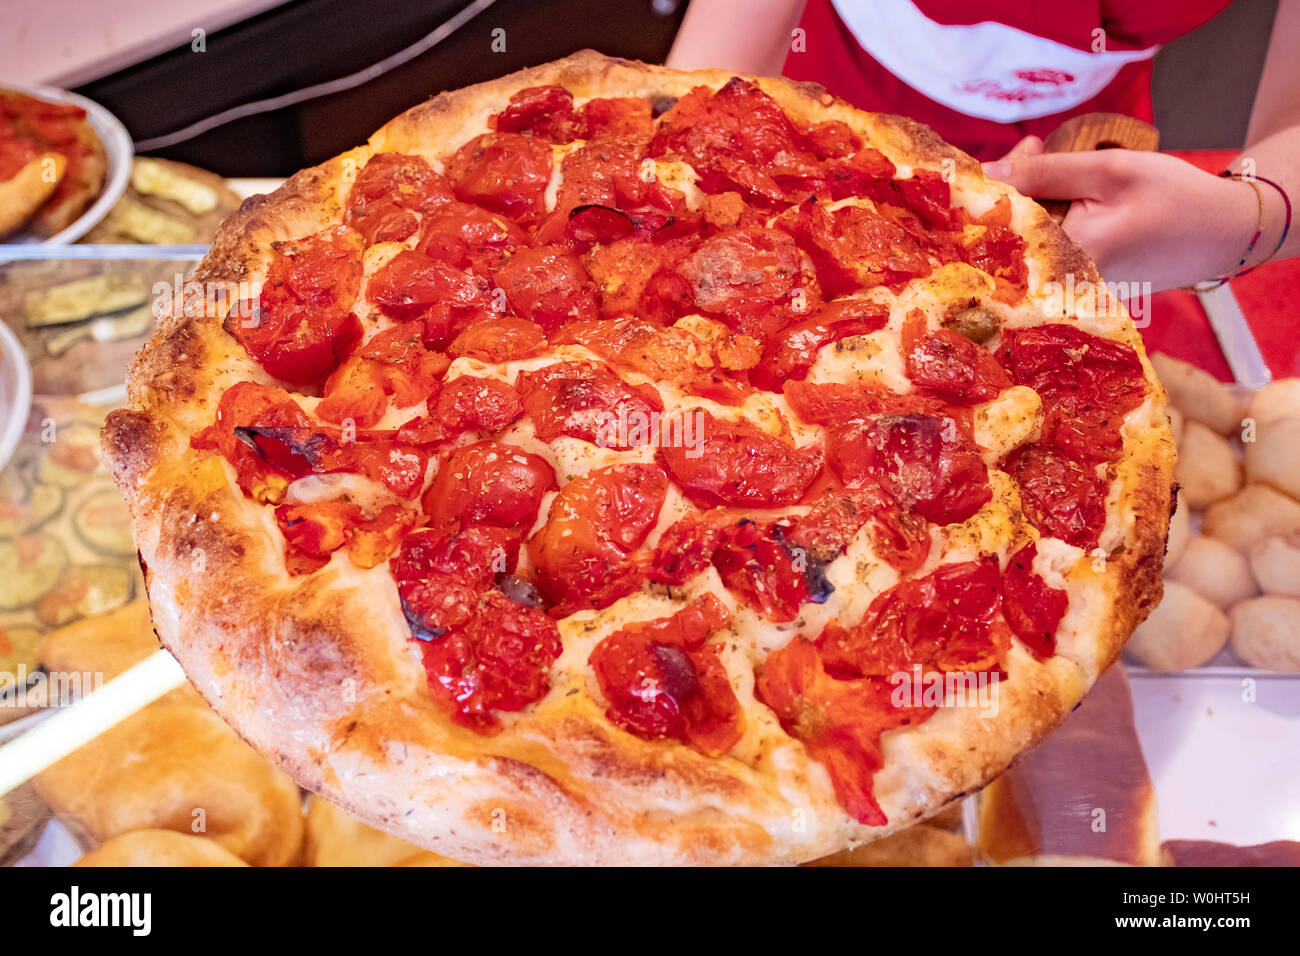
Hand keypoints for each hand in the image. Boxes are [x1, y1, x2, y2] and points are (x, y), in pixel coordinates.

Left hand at [982, 136, 1262, 291]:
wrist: (1225, 233)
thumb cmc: (1175, 198)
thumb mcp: (1109, 171)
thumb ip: (1045, 173)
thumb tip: (988, 174)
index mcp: (1065, 257)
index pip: (1002, 225)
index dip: (995, 186)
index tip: (1017, 151)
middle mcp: (1061, 283)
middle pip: (1010, 234)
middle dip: (1014, 187)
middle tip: (1035, 148)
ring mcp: (1070, 288)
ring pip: (1028, 239)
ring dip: (1031, 199)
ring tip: (1050, 162)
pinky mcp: (1079, 285)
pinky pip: (1047, 248)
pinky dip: (1049, 216)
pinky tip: (1062, 192)